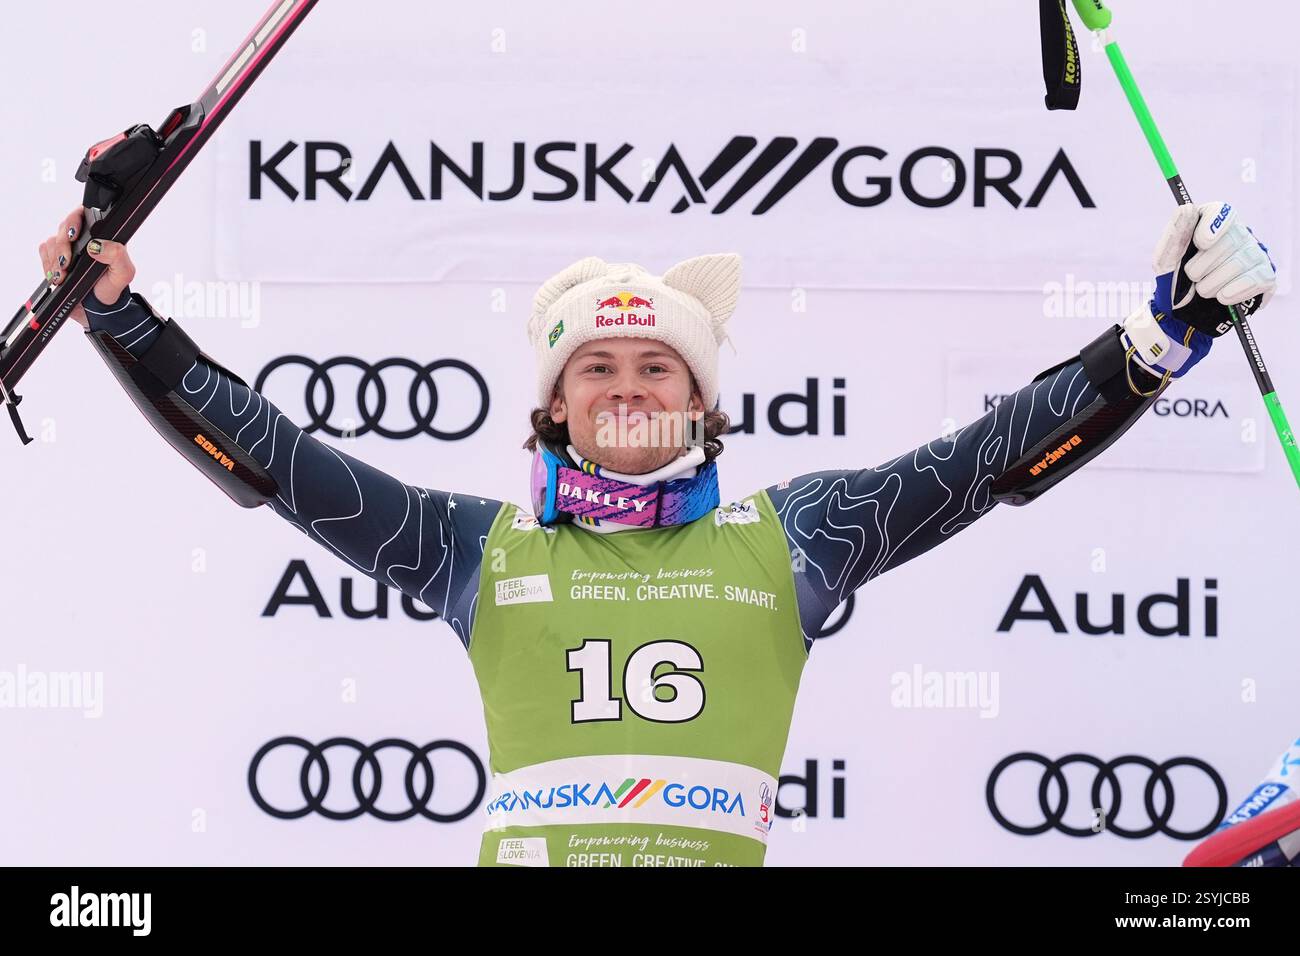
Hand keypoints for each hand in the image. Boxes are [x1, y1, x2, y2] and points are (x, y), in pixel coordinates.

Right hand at [37, 207, 135, 328]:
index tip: (73, 235)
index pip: (84, 215)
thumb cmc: (112, 287)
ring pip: (52, 242)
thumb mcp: (123, 273)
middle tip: (66, 264)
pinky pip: (44, 253)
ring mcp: (67, 247)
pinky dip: (48, 265)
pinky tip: (57, 276)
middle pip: (64, 228)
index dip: (74, 220)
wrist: (97, 309)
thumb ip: (117, 255)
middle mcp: (83, 238)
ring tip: (63, 276)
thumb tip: (97, 245)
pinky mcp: (54, 257)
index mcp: (101, 236)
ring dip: (55, 260)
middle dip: (62, 246)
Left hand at [1122, 201, 1277, 380]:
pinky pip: (1256, 279)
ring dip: (1213, 283)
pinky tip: (1222, 297)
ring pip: (1241, 261)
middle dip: (1203, 265)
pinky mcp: (1265, 276)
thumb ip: (1174, 236)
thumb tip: (1188, 208)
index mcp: (1210, 225)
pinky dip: (1233, 291)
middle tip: (1193, 276)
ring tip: (1203, 290)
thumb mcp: (1165, 261)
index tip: (1201, 242)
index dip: (1214, 225)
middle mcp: (1237, 234)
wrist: (1183, 315)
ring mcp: (1254, 254)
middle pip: (1231, 239)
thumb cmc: (1175, 282)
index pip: (1222, 211)